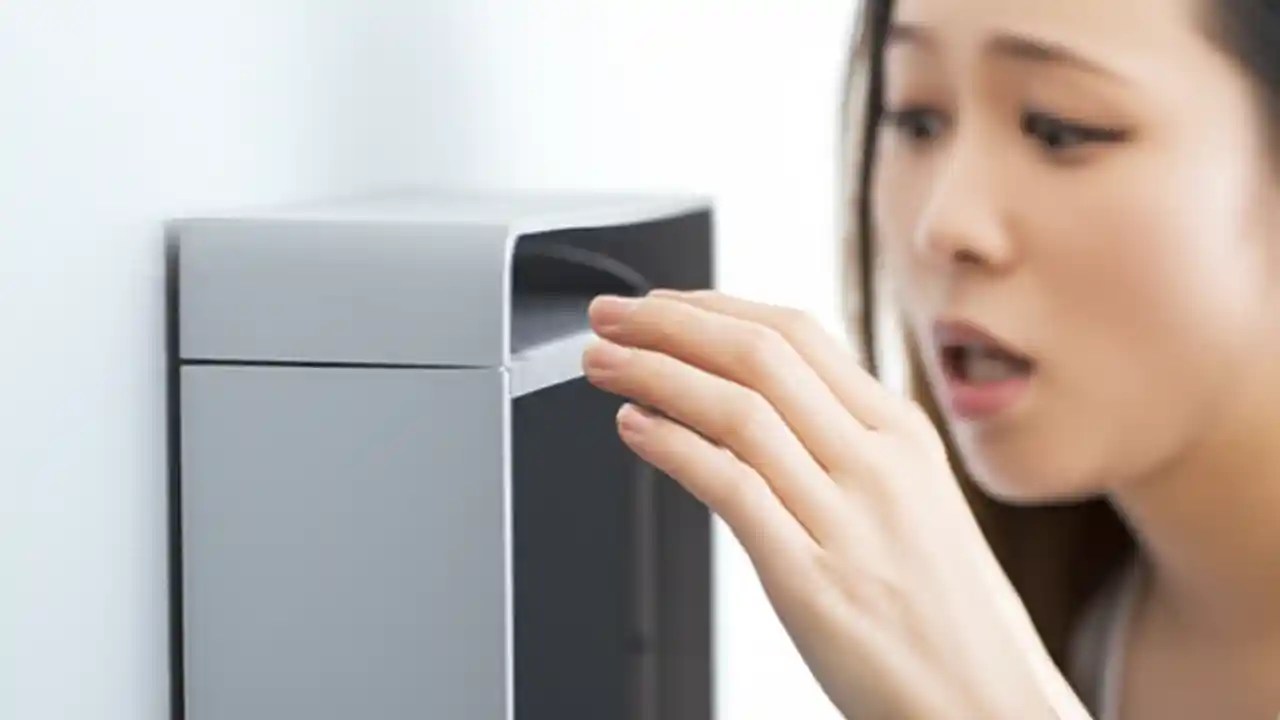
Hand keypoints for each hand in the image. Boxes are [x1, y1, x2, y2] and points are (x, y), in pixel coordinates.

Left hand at [581, 289, 1090, 718]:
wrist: (990, 703)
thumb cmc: (945, 612)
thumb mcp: (912, 501)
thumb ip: (843, 447)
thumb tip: (752, 405)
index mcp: (902, 433)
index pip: (796, 333)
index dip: (713, 307)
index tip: (660, 305)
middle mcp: (877, 462)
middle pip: (758, 355)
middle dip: (669, 325)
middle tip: (609, 317)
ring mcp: (848, 519)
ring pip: (737, 410)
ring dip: (653, 375)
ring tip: (602, 364)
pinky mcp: (812, 580)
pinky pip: (730, 488)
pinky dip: (671, 447)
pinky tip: (633, 427)